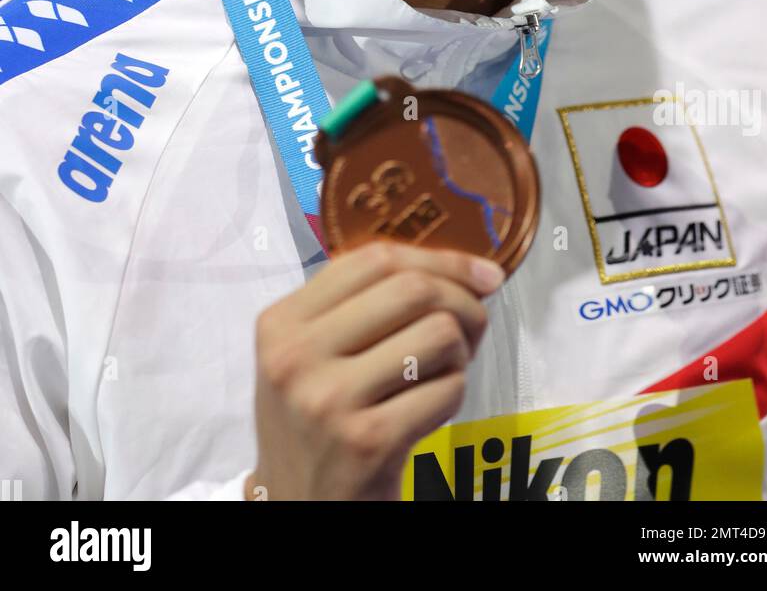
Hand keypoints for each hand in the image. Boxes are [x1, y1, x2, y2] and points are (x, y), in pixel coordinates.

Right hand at [244, 240, 504, 500]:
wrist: (296, 507)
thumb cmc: (316, 423)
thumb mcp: (310, 356)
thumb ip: (362, 306)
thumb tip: (464, 270)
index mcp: (282, 322)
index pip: (375, 259)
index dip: (441, 259)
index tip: (483, 274)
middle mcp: (297, 356)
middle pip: (412, 289)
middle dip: (463, 302)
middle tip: (474, 328)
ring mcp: (329, 399)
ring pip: (438, 334)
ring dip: (459, 354)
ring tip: (440, 375)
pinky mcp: (367, 442)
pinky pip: (447, 389)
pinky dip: (454, 395)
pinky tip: (429, 410)